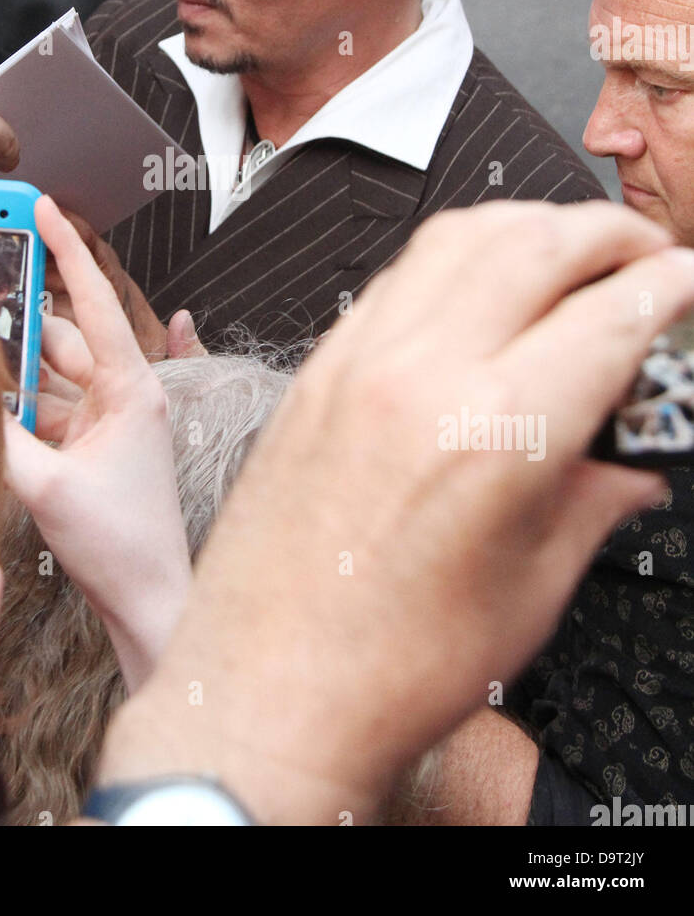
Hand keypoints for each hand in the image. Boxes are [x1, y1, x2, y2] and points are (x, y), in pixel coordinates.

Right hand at [5, 195, 190, 690]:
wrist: (149, 601)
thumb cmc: (118, 544)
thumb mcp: (45, 488)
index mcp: (130, 391)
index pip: (91, 304)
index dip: (66, 251)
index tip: (45, 205)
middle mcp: (124, 397)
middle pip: (61, 339)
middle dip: (18, 320)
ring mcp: (109, 424)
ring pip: (51, 377)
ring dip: (14, 370)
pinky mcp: (93, 449)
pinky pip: (50, 411)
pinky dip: (19, 406)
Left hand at [96, 201, 693, 824]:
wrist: (267, 691)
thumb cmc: (388, 664)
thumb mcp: (530, 591)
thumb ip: (593, 504)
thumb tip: (631, 465)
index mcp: (492, 433)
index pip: (608, 316)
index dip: (668, 287)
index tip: (689, 281)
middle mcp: (418, 374)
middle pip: (537, 243)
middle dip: (610, 234)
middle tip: (646, 255)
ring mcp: (358, 361)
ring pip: (459, 236)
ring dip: (530, 226)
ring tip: (572, 251)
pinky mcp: (319, 368)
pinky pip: (398, 275)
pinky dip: (457, 256)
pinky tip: (483, 284)